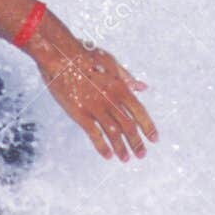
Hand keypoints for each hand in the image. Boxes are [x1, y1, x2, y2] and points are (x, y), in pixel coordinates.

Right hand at [26, 14, 156, 161]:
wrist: (60, 55)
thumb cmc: (85, 55)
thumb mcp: (110, 62)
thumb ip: (127, 77)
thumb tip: (143, 87)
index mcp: (120, 86)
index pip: (140, 111)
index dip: (148, 127)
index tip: (154, 139)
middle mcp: (111, 99)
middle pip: (129, 126)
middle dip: (137, 142)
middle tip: (142, 154)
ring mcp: (95, 107)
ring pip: (114, 133)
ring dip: (122, 148)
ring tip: (126, 159)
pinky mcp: (80, 113)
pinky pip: (94, 134)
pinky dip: (102, 147)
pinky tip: (108, 155)